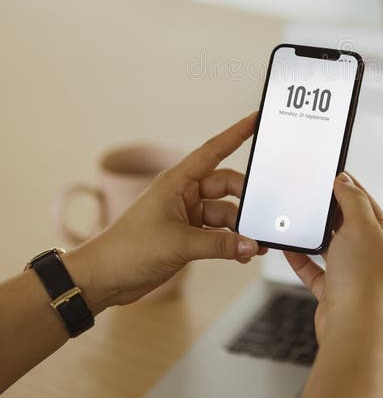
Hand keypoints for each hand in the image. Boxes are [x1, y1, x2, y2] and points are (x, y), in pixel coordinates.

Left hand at [64, 114, 264, 312]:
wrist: (104, 277)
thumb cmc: (129, 249)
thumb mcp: (180, 243)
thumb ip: (221, 244)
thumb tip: (251, 244)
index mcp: (177, 181)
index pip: (214, 150)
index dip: (236, 133)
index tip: (255, 119)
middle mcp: (183, 194)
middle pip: (225, 186)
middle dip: (245, 201)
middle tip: (263, 218)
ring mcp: (185, 215)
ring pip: (223, 213)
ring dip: (239, 228)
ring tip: (254, 245)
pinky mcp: (186, 236)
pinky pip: (217, 233)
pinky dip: (230, 242)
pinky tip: (242, 253)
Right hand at [285, 173, 382, 343]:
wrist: (351, 326)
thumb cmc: (362, 279)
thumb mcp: (360, 226)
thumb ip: (352, 199)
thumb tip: (344, 180)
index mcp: (382, 235)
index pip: (364, 201)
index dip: (347, 185)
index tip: (329, 174)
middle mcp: (368, 253)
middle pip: (345, 222)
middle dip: (327, 209)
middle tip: (309, 195)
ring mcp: (350, 272)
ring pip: (327, 244)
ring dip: (312, 233)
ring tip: (296, 219)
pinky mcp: (332, 289)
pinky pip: (312, 268)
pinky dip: (299, 257)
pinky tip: (287, 247)